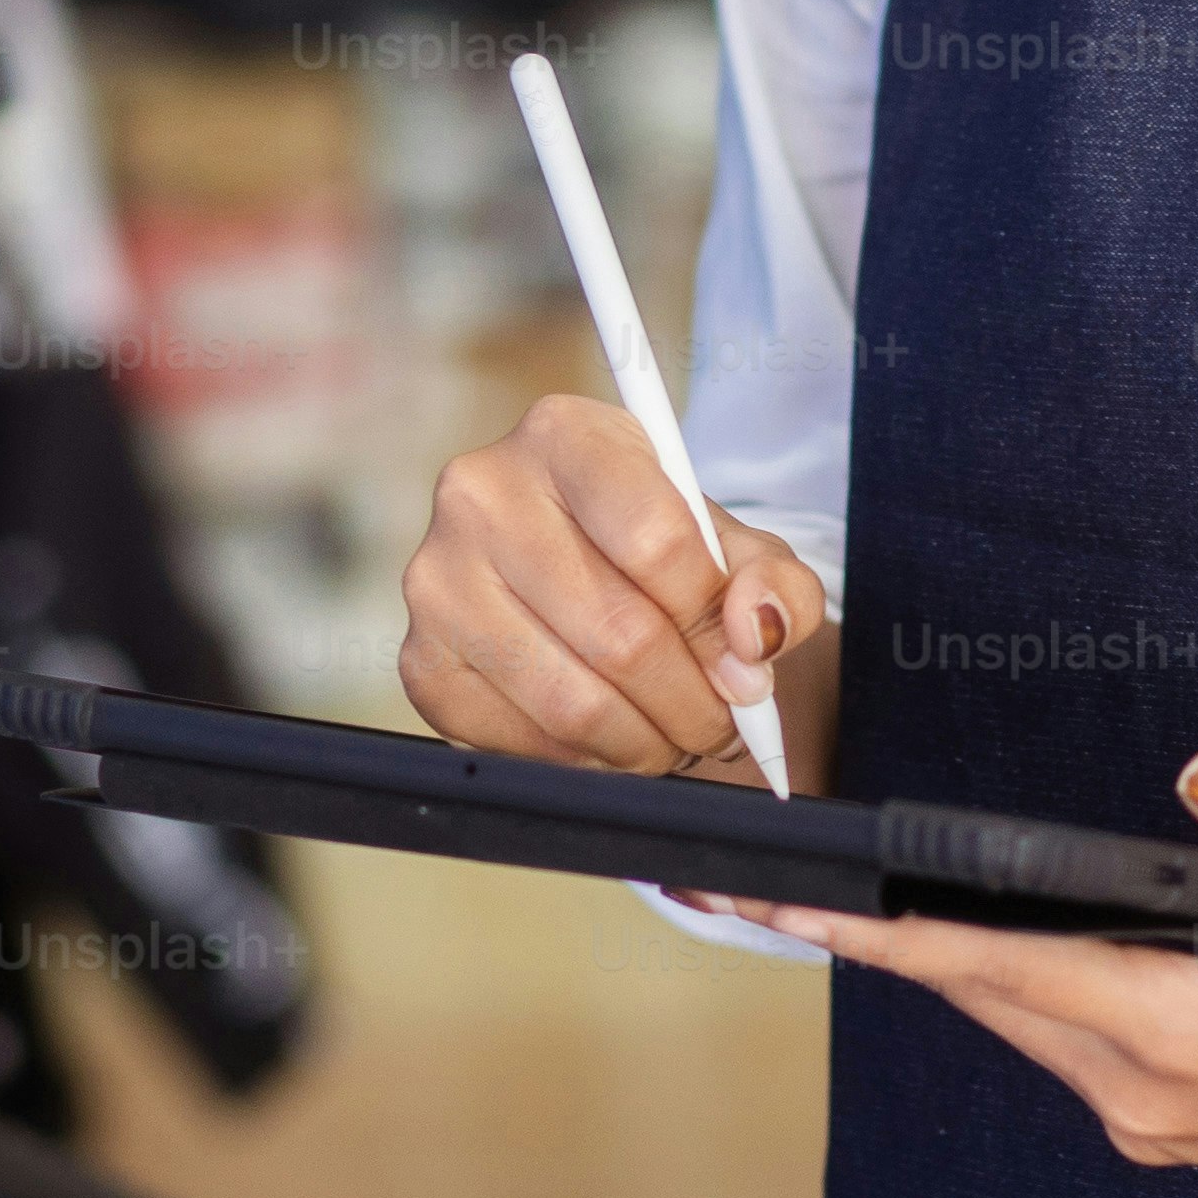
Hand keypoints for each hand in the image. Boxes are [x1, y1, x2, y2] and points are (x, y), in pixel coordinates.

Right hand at [403, 393, 834, 788]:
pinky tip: (607, 741)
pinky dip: (582, 763)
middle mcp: (481, 492)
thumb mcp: (735, 547)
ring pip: (572, 701)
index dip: (717, 625)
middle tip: (720, 727)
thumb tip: (754, 640)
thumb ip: (776, 585)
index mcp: (566, 435)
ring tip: (672, 738)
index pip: (659, 543)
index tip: (746, 666)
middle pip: (619, 635)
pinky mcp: (421, 660)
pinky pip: (518, 743)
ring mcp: (437, 578)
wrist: (580, 572)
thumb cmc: (659, 552)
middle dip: (692, 705)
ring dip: (644, 745)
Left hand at [700, 742, 1197, 1197]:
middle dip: (884, 947)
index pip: (1007, 974)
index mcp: (1194, 1041)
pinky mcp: (1194, 1121)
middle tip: (771, 898)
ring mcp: (1170, 1120)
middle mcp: (1158, 1095)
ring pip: (1028, 1029)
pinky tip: (996, 948)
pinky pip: (1074, 1047)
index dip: (893, 939)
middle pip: (989, 1004)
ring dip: (949, 971)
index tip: (799, 912)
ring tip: (853, 911)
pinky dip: (1019, 994)